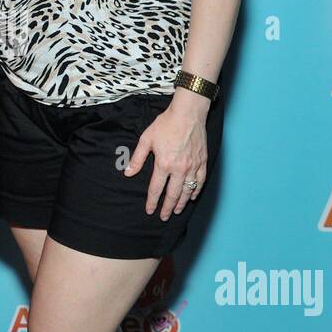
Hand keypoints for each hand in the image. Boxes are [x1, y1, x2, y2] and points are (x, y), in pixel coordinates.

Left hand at [123, 96, 208, 218]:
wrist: (188, 113)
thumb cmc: (166, 124)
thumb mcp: (146, 139)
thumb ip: (138, 158)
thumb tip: (129, 173)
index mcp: (164, 164)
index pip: (156, 189)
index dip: (152, 201)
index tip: (149, 210)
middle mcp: (179, 169)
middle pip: (172, 194)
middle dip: (167, 208)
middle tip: (164, 217)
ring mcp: (192, 166)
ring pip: (187, 191)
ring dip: (181, 203)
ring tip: (177, 211)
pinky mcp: (202, 162)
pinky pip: (200, 181)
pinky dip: (195, 191)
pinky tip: (191, 196)